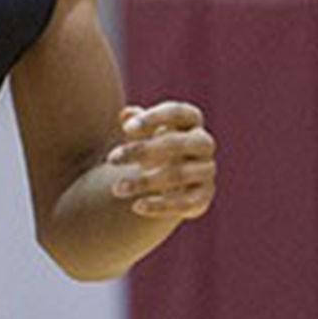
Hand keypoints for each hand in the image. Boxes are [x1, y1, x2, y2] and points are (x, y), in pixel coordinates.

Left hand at [108, 101, 215, 218]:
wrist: (169, 178)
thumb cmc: (152, 144)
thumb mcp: (144, 130)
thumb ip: (136, 121)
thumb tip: (126, 114)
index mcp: (190, 121)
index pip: (178, 112)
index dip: (154, 118)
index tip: (125, 129)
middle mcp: (203, 143)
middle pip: (176, 143)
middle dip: (142, 151)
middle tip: (111, 159)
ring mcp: (206, 170)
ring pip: (178, 174)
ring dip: (145, 181)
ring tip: (116, 189)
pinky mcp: (203, 196)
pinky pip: (185, 203)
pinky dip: (160, 206)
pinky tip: (136, 206)